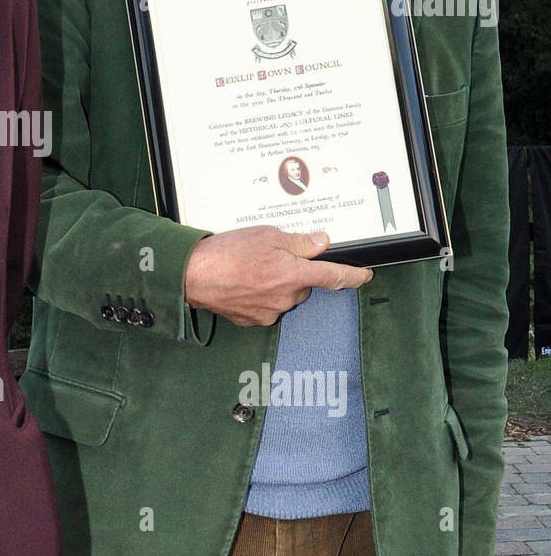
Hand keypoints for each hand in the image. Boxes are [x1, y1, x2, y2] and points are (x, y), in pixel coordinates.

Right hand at [183, 226, 373, 327]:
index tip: (364, 276)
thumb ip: (299, 242)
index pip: (335, 277)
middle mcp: (285, 298)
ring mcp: (269, 312)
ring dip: (274, 284)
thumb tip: (321, 243)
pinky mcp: (252, 320)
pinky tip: (241, 282)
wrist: (192, 276)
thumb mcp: (267, 235)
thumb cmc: (225, 253)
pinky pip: (266, 306)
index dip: (354, 277)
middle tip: (270, 258)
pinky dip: (258, 295)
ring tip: (249, 269)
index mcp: (293, 275)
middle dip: (293, 272)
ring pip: (284, 296)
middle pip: (303, 286)